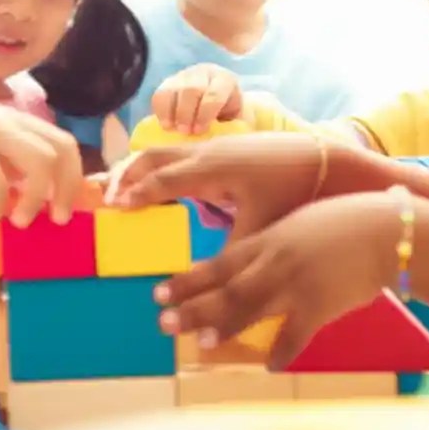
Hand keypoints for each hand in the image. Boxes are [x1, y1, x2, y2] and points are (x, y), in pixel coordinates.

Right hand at [0, 105, 81, 228]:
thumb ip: (11, 163)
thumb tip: (43, 196)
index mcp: (15, 121)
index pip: (64, 143)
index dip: (73, 177)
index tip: (65, 206)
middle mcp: (8, 121)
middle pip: (61, 151)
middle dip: (66, 189)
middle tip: (55, 219)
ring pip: (41, 164)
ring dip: (36, 200)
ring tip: (19, 221)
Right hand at [108, 132, 327, 240]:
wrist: (323, 159)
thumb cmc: (292, 191)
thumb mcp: (258, 226)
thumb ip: (228, 253)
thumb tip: (203, 283)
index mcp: (210, 170)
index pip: (160, 180)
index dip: (135, 194)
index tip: (113, 208)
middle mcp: (206, 153)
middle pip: (152, 156)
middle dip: (126, 173)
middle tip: (104, 195)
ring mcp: (214, 146)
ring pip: (164, 151)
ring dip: (140, 168)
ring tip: (121, 188)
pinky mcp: (222, 147)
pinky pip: (178, 154)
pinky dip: (159, 167)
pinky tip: (158, 186)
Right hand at [151, 63, 242, 134]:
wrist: (219, 100)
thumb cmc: (227, 114)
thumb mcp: (235, 118)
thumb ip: (229, 126)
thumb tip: (220, 139)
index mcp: (224, 80)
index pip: (214, 94)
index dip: (205, 113)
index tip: (199, 131)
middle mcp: (204, 73)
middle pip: (191, 90)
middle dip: (186, 113)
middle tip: (185, 132)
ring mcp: (185, 75)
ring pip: (173, 89)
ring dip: (170, 112)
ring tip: (171, 129)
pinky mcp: (169, 81)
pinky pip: (159, 94)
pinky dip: (160, 110)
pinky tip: (165, 124)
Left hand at [154, 193, 397, 369]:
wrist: (385, 230)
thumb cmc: (341, 224)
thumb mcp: (296, 225)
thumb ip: (269, 245)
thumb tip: (241, 264)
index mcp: (267, 241)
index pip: (217, 263)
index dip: (187, 280)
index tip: (160, 293)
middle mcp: (275, 262)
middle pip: (226, 289)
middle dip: (193, 307)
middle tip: (165, 324)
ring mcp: (297, 284)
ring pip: (252, 309)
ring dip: (225, 327)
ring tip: (202, 343)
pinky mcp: (322, 305)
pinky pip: (296, 335)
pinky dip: (282, 351)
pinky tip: (269, 365)